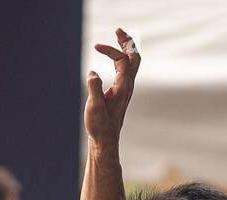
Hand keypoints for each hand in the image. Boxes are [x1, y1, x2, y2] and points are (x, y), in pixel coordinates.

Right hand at [85, 27, 139, 146]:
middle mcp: (127, 86)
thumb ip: (94, 88)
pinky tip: (115, 60)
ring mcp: (125, 90)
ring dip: (127, 49)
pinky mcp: (121, 93)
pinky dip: (122, 59)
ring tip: (120, 37)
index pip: (121, 60)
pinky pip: (126, 70)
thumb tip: (92, 73)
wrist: (105, 142)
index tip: (95, 46)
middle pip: (134, 57)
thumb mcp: (94, 107)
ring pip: (132, 63)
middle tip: (118, 30)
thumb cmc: (100, 127)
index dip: (110, 49)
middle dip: (127, 42)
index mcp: (123, 87)